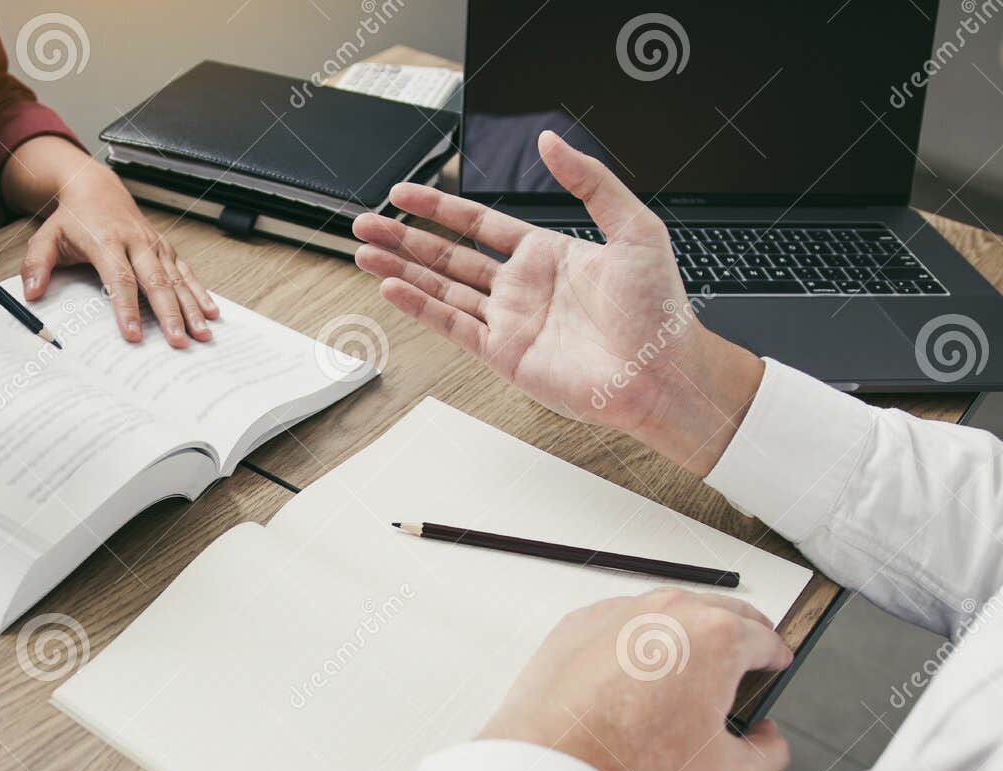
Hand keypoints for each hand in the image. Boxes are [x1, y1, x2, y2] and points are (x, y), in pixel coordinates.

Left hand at [20, 165, 217, 347]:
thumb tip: (32, 293)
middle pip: (156, 281)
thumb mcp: (47, 236)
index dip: (127, 308)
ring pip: (176, 278)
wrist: (97, 187)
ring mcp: (154, 244)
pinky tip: (212, 312)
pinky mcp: (165, 247)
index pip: (119, 279)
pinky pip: (186, 271)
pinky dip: (200, 292)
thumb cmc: (73, 218)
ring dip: (191, 307)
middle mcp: (136, 241)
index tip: (133, 335)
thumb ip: (37, 263)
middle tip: (178, 341)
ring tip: (202, 334)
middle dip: (169, 314)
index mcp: (106, 240)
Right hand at [353, 131, 763, 475]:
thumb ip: (590, 181)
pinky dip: (419, 308)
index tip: (404, 192)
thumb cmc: (660, 309)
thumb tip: (552, 141)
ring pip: (441, 289)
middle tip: (367, 222)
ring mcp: (509, 321)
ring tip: (364, 251)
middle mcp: (521, 287)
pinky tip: (391, 288)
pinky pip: (452, 325)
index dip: (438, 207)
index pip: (478, 224)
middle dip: (404, 238)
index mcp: (547, 254)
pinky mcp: (504, 354)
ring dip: (401, 270)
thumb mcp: (634, 227)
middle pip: (447, 255)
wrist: (663, 372)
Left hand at [479, 589, 792, 770]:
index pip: (767, 639)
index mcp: (717, 637)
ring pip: (671, 611)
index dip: (777, 659)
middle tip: (743, 659)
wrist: (555, 759)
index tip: (774, 666)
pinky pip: (622, 621)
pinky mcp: (583, 621)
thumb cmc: (630, 762)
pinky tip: (635, 673)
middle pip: (724, 612)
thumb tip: (768, 739)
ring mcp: (622, 610)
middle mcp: (671, 611)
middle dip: (741, 635)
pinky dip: (635, 640)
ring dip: (688, 632)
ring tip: (690, 668)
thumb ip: (769, 755)